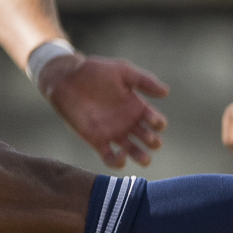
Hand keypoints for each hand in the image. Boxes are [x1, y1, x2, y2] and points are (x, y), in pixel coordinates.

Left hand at [38, 54, 166, 167]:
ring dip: (143, 158)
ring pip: (134, 152)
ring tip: (145, 159)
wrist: (66, 78)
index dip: (159, 124)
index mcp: (137, 107)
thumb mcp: (122, 71)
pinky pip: (110, 158)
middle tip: (148, 138)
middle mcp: (128, 122)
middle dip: (154, 142)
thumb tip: (166, 92)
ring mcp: (113, 133)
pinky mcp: (97, 140)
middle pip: (149, 139)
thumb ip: (144, 80)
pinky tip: (120, 154)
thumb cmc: (94, 71)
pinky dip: (118, 162)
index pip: (156, 122)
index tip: (153, 120)